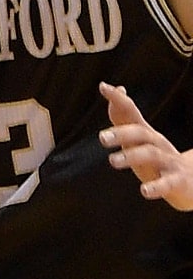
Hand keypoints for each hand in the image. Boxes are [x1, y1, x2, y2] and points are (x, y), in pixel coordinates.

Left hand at [100, 81, 192, 207]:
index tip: (104, 87)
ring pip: (152, 155)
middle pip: (141, 133)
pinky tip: (144, 191)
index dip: (119, 100)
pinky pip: (167, 183)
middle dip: (121, 133)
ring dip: (131, 156)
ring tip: (112, 161)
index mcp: (147, 135)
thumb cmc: (161, 159)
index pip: (132, 113)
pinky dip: (156, 186)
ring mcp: (169, 162)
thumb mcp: (141, 139)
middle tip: (101, 137)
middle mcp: (158, 145)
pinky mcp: (178, 182)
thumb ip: (124, 117)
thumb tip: (114, 88)